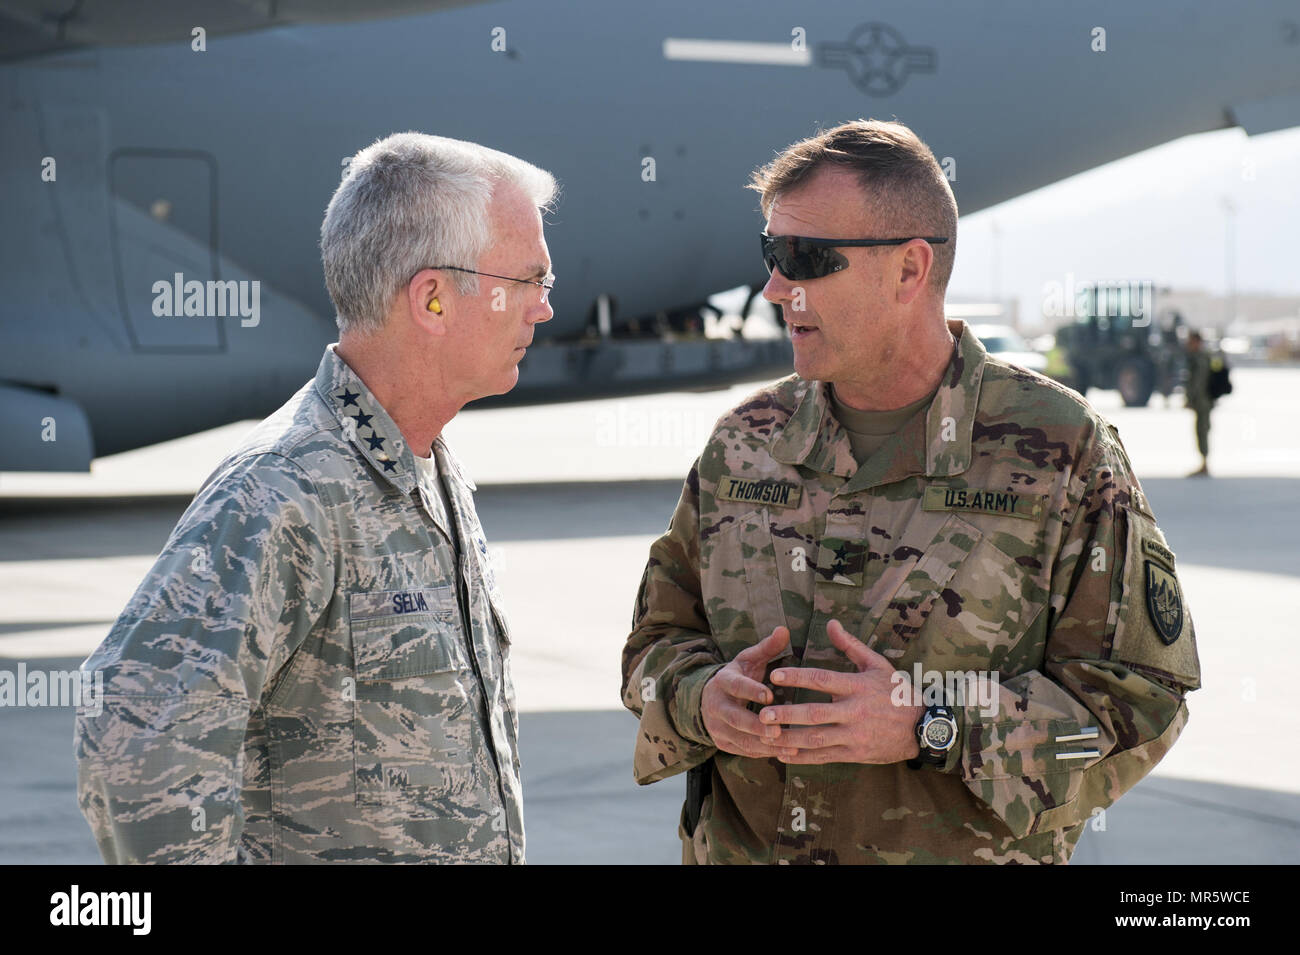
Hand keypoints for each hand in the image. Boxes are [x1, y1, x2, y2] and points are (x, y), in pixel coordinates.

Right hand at [701, 626, 799, 758]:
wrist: (709, 700)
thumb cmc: (737, 677)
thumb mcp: (748, 660)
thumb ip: (767, 647)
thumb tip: (784, 630)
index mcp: (723, 681)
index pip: (736, 686)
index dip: (751, 691)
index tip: (769, 695)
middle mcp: (717, 706)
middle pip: (735, 719)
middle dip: (756, 727)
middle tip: (778, 731)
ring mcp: (718, 727)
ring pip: (740, 739)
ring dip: (763, 745)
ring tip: (788, 746)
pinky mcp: (723, 743)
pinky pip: (745, 752)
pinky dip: (765, 754)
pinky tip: (785, 753)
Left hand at [757, 619, 922, 764]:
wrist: (922, 727)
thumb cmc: (897, 692)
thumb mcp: (877, 664)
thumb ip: (850, 645)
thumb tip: (830, 623)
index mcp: (857, 686)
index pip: (822, 679)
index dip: (798, 678)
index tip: (775, 676)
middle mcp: (855, 711)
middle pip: (815, 713)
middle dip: (787, 715)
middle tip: (763, 714)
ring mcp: (855, 735)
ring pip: (817, 739)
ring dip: (790, 739)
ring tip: (766, 736)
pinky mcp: (856, 753)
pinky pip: (825, 756)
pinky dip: (803, 757)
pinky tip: (784, 754)